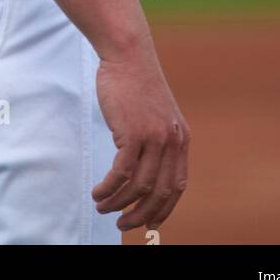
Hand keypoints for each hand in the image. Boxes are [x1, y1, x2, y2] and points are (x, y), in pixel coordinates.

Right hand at [92, 46, 189, 233]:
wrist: (127, 55)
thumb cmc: (135, 84)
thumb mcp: (156, 114)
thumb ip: (157, 139)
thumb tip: (145, 169)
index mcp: (181, 138)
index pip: (177, 186)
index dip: (163, 209)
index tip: (148, 223)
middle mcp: (172, 141)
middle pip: (160, 192)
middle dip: (141, 215)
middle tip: (123, 224)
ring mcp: (154, 137)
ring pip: (139, 186)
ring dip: (118, 202)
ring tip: (102, 206)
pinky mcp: (134, 132)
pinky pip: (122, 172)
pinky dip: (109, 188)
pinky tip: (98, 191)